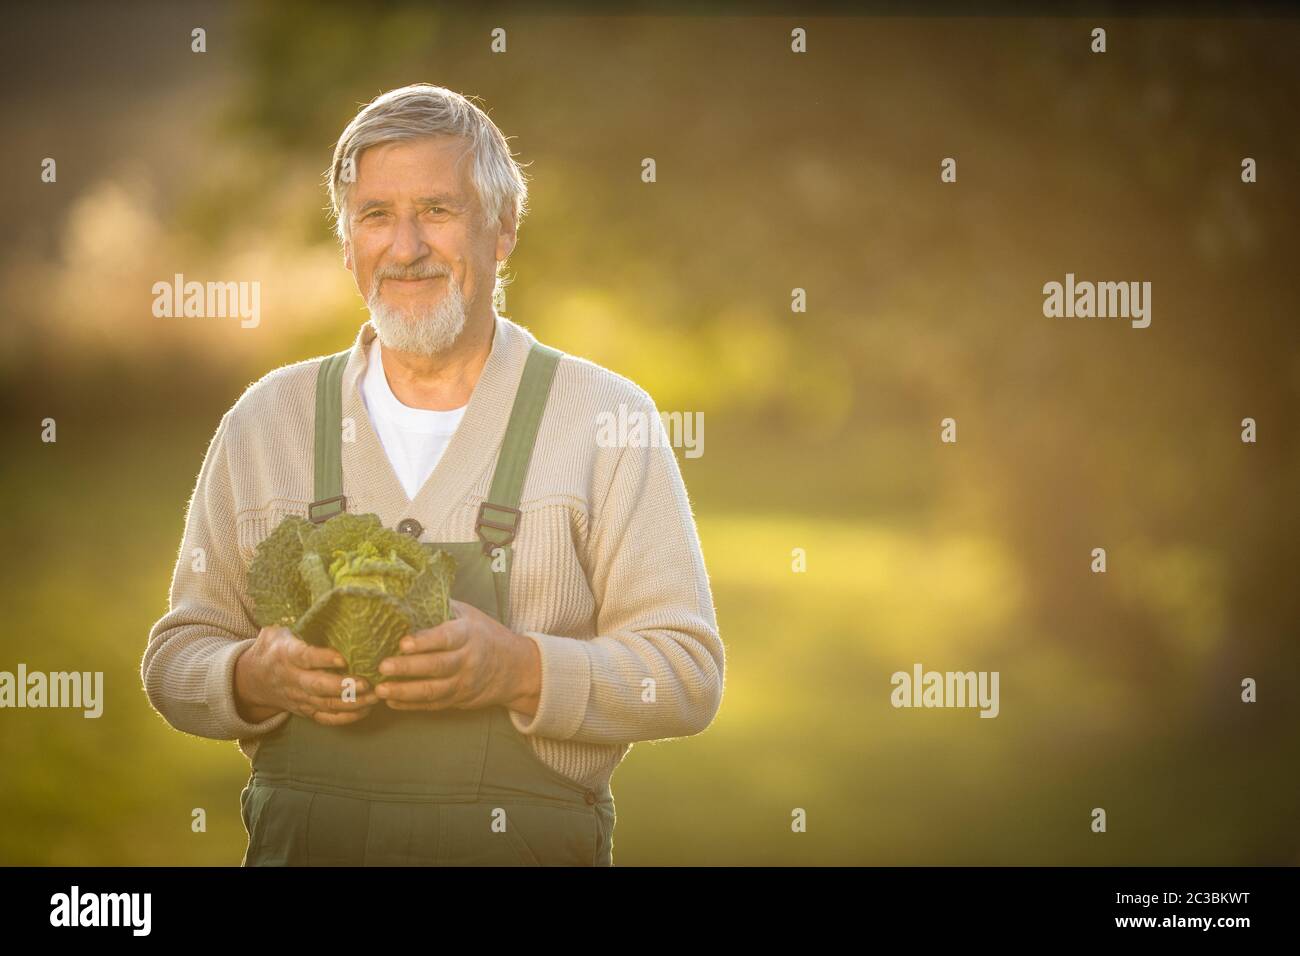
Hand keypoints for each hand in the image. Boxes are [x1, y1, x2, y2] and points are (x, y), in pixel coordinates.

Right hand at [234, 625, 379, 725]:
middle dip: (344, 686)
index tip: (343, 658)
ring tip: (375, 696)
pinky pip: (327, 718)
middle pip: (318, 686)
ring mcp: (300, 698)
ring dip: (352, 703)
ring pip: (327, 704)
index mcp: (286, 655)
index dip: (323, 659)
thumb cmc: (274, 649)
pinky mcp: (306, 711)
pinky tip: (366, 710)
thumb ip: (297, 622)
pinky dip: (347, 717)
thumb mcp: (278, 632)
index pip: (305, 657)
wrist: (252, 680)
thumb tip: (323, 602)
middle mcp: (293, 679)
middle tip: (367, 683)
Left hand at [374, 600, 539, 712]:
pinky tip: (391, 701)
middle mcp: (467, 660)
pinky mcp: (458, 700)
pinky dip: (410, 705)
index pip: (447, 638)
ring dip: (405, 691)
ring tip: (380, 689)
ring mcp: (463, 683)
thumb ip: (442, 609)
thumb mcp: (469, 615)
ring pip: (433, 691)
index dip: (425, 641)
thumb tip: (408, 595)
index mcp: (469, 635)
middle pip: (437, 666)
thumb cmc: (484, 635)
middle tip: (382, 666)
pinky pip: (432, 705)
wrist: (515, 668)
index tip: (403, 643)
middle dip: (408, 668)